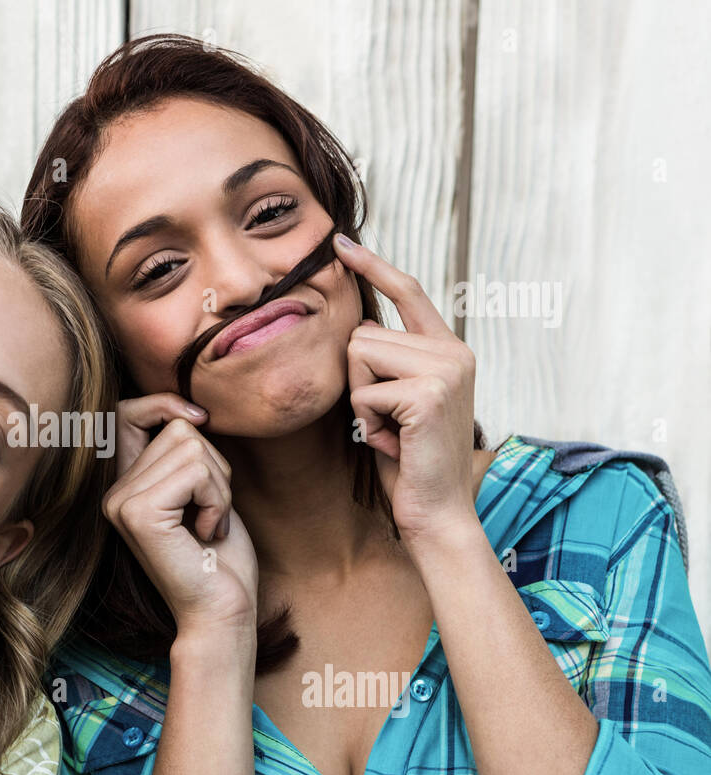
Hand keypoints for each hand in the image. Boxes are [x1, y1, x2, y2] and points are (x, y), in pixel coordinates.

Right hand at [104, 393, 258, 639]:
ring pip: (191, 447)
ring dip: (219, 486)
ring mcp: (120, 503)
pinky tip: (206, 533)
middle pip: (177, 429)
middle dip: (214, 467)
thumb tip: (191, 410)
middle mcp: (113, 493)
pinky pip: (197, 472)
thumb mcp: (203, 492)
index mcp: (123, 486)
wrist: (221, 612)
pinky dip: (217, 500)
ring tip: (208, 524)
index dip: (165, 404)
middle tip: (210, 513)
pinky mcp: (139, 514)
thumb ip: (185, 453)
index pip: (128, 412)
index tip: (201, 418)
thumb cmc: (219, 558)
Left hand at [335, 234, 480, 541]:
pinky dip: (368, 424)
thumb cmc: (409, 459)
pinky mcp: (429, 394)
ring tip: (391, 430)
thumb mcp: (395, 400)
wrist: (435, 511)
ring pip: (358, 358)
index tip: (341, 243)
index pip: (408, 292)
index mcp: (448, 349)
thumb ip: (386, 361)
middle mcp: (453, 352)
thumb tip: (354, 324)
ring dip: (361, 402)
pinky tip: (395, 443)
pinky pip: (363, 392)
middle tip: (387, 420)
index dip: (373, 267)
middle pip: (361, 334)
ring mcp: (445, 370)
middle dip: (357, 380)